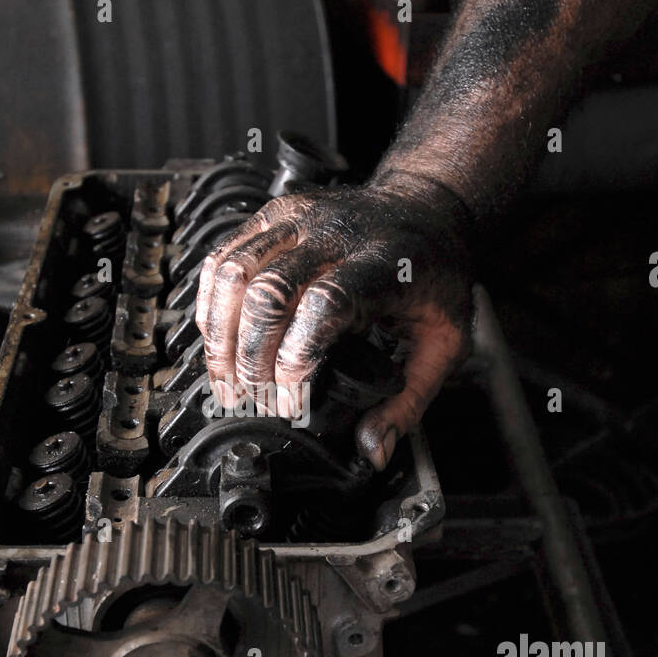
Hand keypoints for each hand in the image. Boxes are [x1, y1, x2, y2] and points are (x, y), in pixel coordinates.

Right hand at [195, 176, 473, 468]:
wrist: (429, 207)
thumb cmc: (435, 271)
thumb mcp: (445, 341)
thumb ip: (411, 400)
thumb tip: (373, 450)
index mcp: (382, 262)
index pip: (324, 305)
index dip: (296, 360)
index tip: (291, 403)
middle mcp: (335, 233)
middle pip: (268, 291)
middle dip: (250, 357)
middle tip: (254, 400)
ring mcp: (299, 218)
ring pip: (235, 271)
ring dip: (221, 335)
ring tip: (227, 380)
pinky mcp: (274, 215)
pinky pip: (225, 256)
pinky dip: (212, 303)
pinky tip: (218, 340)